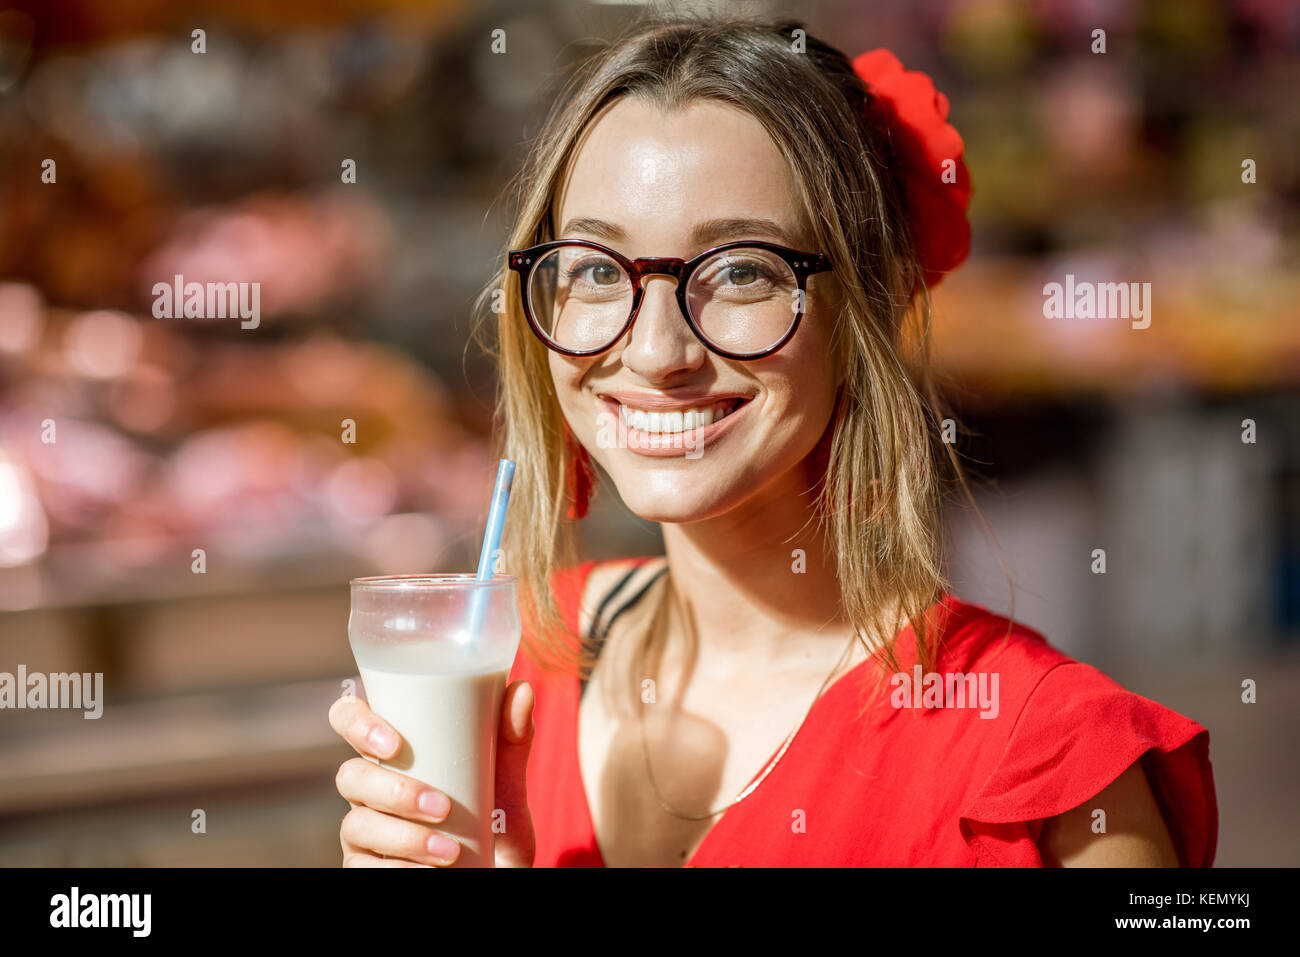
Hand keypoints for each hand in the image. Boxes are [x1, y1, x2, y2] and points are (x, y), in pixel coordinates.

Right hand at [329, 680, 536, 866]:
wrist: (499, 872)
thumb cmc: (494, 824)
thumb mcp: (507, 783)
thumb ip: (512, 738)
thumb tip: (523, 688)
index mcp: (393, 754)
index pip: (350, 719)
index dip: (358, 723)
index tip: (395, 744)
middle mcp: (371, 789)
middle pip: (350, 775)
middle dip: (395, 792)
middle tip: (442, 807)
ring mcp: (364, 830)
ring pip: (357, 824)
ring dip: (405, 837)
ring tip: (450, 850)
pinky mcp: (364, 867)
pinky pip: (360, 867)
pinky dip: (397, 868)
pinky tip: (426, 872)